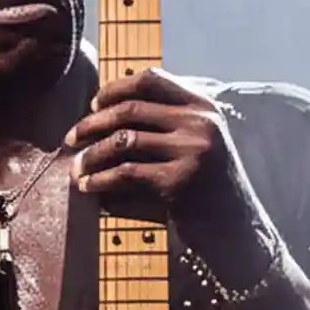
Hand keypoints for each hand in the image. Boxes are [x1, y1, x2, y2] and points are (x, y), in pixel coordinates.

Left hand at [63, 67, 278, 283]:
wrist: (238, 231)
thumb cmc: (208, 187)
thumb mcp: (197, 144)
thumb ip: (165, 122)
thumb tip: (103, 110)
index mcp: (203, 106)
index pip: (151, 79)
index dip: (115, 89)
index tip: (93, 105)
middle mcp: (200, 122)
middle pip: (130, 109)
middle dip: (92, 123)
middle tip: (70, 138)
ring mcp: (192, 150)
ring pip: (123, 141)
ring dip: (91, 155)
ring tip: (75, 168)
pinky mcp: (179, 181)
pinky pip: (126, 174)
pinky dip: (100, 180)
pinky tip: (87, 187)